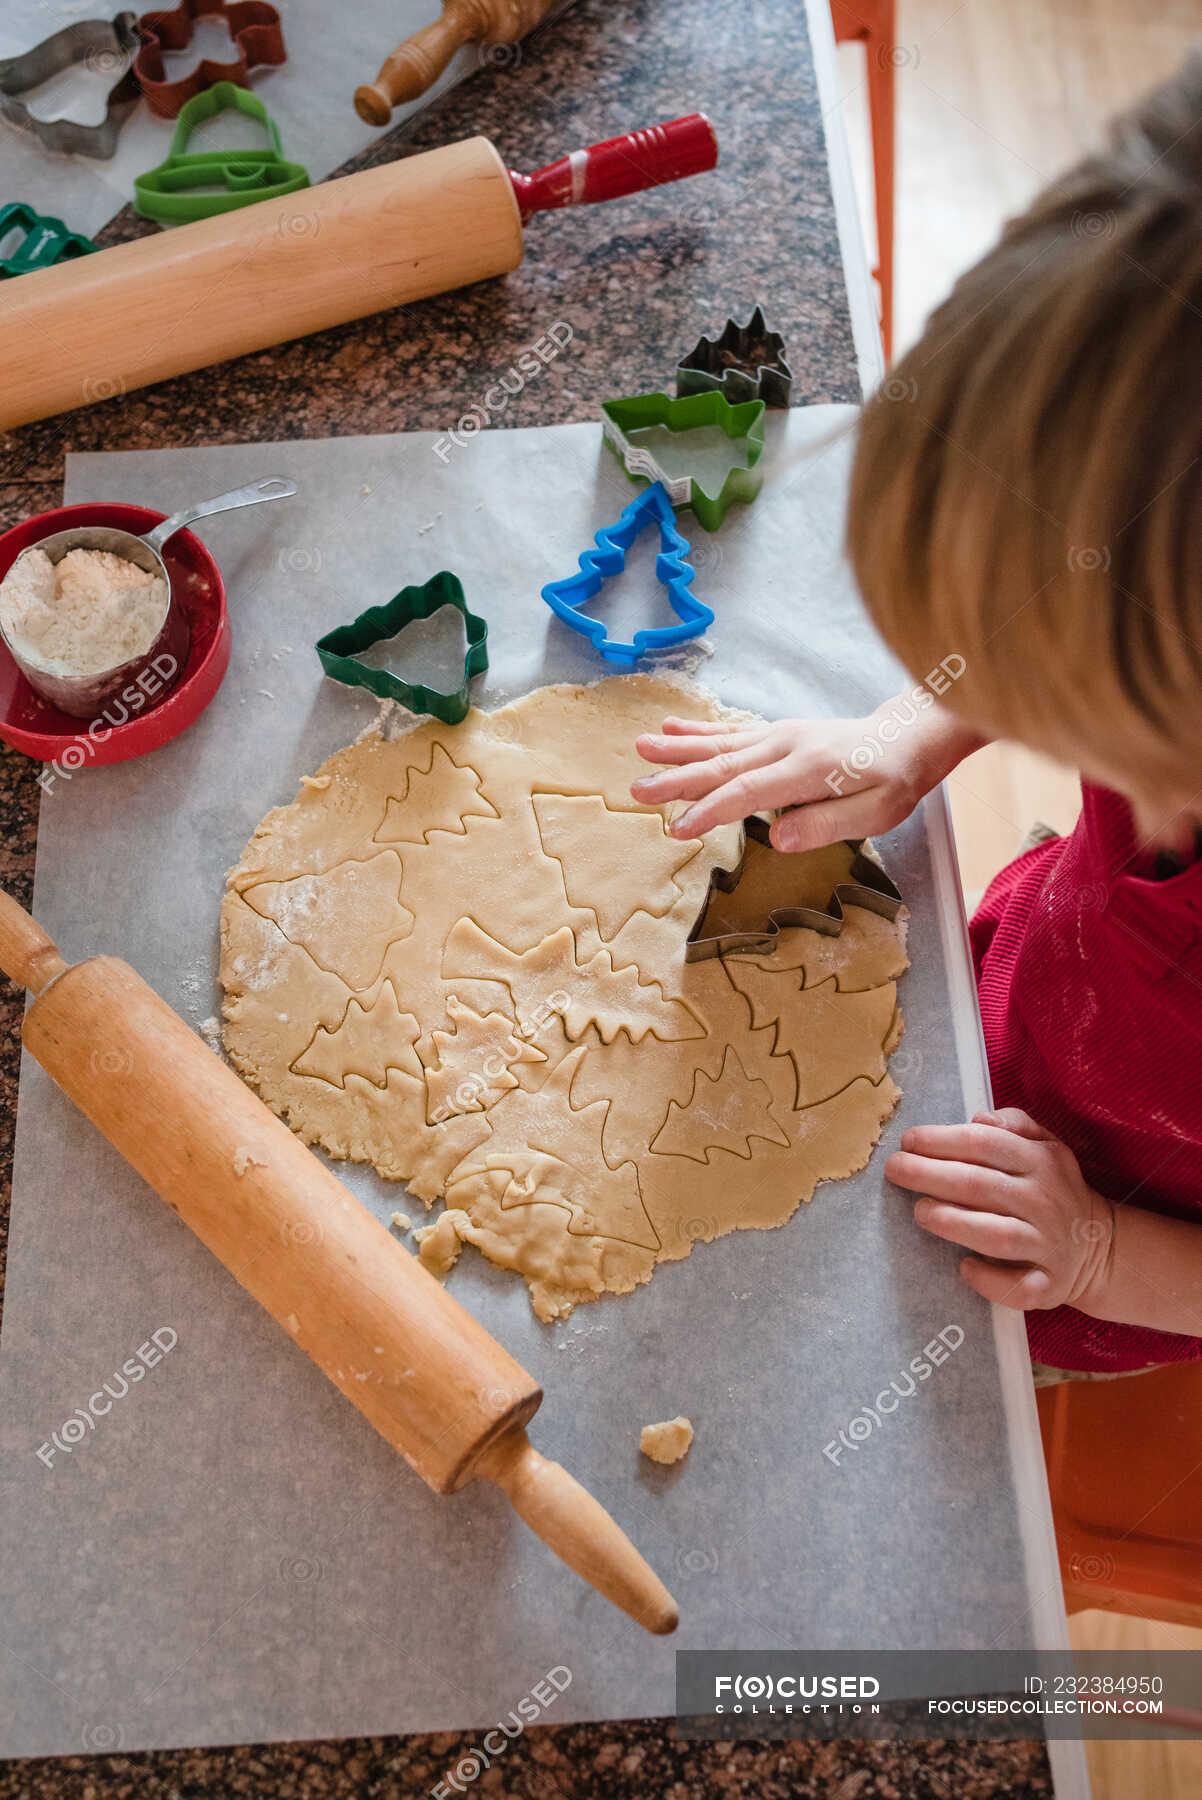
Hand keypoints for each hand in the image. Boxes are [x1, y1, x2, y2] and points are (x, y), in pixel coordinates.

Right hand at [629, 699, 981, 847]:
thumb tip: (779, 837)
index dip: (711, 811)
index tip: (678, 828)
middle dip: (678, 778)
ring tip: (641, 748)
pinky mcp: (775, 733)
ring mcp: (778, 735)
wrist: (906, 736)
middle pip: (723, 765)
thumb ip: (826, 824)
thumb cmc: (893, 780)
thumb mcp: (875, 812)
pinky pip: (731, 731)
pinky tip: (671, 727)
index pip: (748, 792)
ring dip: (679, 749)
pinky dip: (699, 730)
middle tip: (638, 790)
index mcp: (807, 769)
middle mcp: (785, 746)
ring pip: (720, 744)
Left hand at [886, 1109, 1115, 1311]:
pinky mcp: (1049, 1285)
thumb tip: (979, 1118)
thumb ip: (1015, 1124)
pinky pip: (1018, 1286)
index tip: (908, 1140)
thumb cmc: (1053, 1188)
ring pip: (996, 1235)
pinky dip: (989, 1280)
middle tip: (895, 1170)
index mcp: (1040, 1161)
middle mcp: (1044, 1201)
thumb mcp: (1047, 1145)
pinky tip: (964, 1268)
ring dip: (954, 1223)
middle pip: (980, 1185)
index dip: (942, 1140)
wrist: (1098, 1245)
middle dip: (931, 1175)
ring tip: (920, 1212)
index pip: (985, 1144)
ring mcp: (1047, 1245)